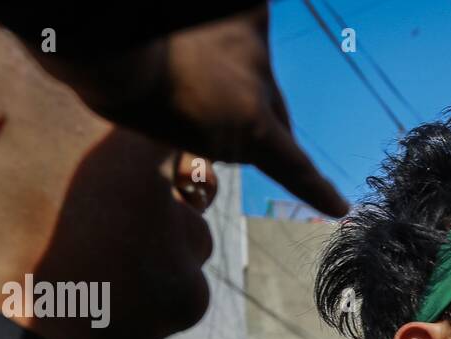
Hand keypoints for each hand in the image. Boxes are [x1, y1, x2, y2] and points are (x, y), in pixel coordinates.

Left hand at [38, 5, 347, 216]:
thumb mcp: (173, 134)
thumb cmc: (126, 91)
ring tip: (185, 73)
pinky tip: (206, 38)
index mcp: (251, 128)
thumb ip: (213, 133)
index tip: (341, 208)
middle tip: (212, 125)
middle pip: (274, 113)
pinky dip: (234, 32)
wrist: (109, 40)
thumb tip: (234, 119)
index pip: (293, 166)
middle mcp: (263, 88)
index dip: (317, 190)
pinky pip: (250, 24)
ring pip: (257, 71)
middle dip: (254, 124)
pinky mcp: (246, 14)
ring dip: (234, 76)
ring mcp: (255, 46)